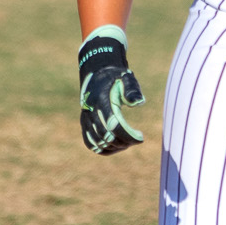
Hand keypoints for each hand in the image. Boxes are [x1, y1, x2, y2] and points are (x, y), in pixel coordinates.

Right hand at [78, 27, 146, 153]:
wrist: (97, 75)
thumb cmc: (115, 78)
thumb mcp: (126, 78)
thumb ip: (132, 89)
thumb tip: (140, 102)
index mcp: (101, 100)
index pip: (113, 125)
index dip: (128, 135)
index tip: (141, 137)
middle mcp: (90, 111)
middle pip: (106, 136)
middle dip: (124, 142)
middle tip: (136, 139)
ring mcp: (85, 119)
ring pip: (98, 143)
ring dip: (115, 146)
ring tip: (128, 142)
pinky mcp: (84, 125)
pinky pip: (91, 144)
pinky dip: (104, 149)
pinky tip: (117, 146)